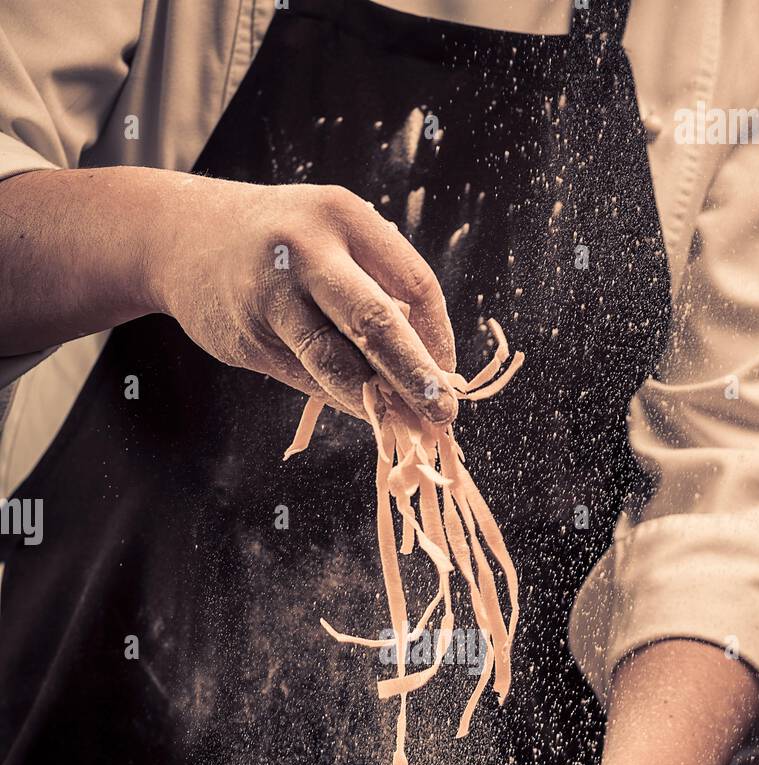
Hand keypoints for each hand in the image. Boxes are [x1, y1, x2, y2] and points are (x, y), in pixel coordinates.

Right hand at [153, 179, 458, 422]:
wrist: (182, 236)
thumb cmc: (282, 240)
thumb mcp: (332, 235)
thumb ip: (376, 286)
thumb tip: (427, 365)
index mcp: (343, 216)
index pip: (413, 281)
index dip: (437, 336)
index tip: (447, 374)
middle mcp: (307, 251)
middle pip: (376, 323)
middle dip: (416, 375)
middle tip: (443, 413)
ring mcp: (272, 297)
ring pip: (336, 364)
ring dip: (376, 402)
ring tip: (406, 425)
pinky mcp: (248, 337)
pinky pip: (306, 379)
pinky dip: (340, 399)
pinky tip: (362, 411)